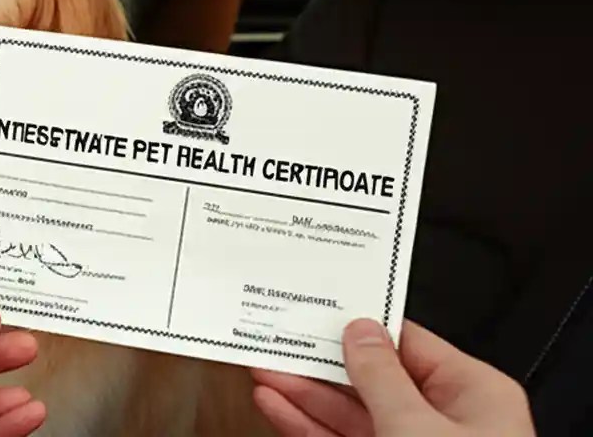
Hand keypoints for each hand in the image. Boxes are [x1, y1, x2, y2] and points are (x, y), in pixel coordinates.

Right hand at [251, 318, 534, 436]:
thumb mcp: (416, 425)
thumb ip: (381, 376)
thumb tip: (360, 333)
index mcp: (474, 395)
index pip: (408, 344)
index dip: (360, 327)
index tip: (318, 311)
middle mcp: (446, 422)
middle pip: (372, 379)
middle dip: (319, 363)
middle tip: (276, 342)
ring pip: (350, 414)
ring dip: (304, 395)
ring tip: (264, 374)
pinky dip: (308, 427)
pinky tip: (278, 409)